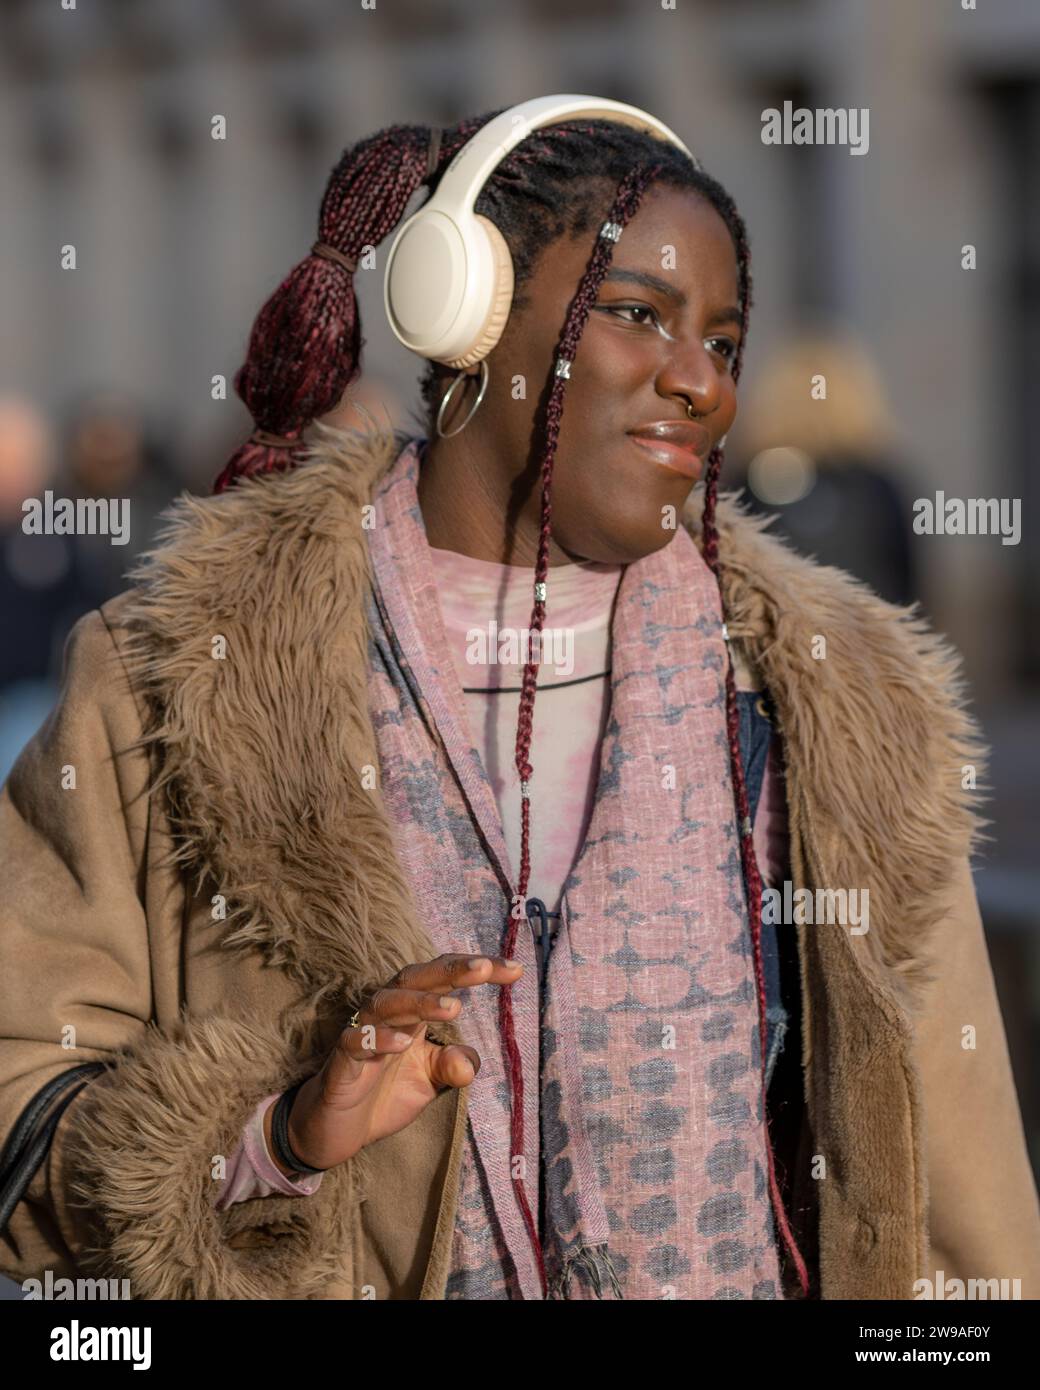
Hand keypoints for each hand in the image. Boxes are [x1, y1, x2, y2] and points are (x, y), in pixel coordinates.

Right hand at [264, 953, 522, 1175]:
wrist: (338, 1129)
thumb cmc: (386, 1092)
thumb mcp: (430, 1081)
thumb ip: (453, 1066)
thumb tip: (468, 1063)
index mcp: (413, 1011)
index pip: (446, 980)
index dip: (477, 970)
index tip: (516, 969)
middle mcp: (388, 1013)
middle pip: (418, 978)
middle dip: (451, 970)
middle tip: (484, 968)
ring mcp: (362, 1032)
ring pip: (387, 1003)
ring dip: (420, 1003)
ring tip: (453, 1008)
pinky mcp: (341, 1060)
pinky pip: (357, 1041)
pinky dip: (379, 1038)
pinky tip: (404, 1043)